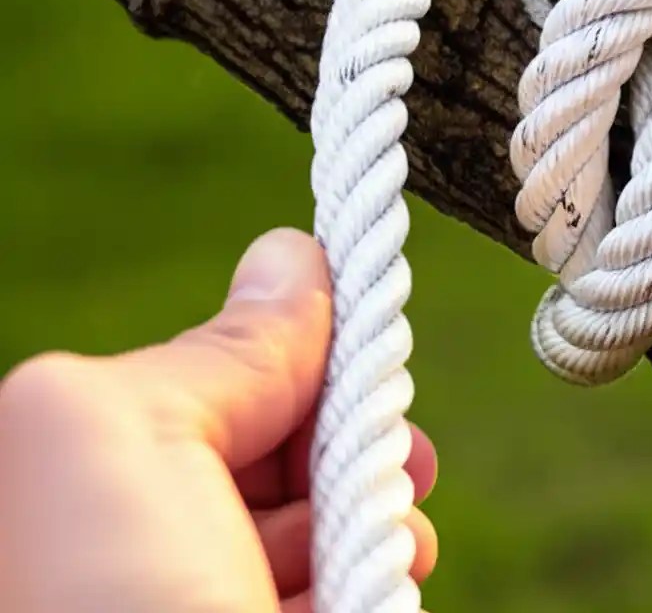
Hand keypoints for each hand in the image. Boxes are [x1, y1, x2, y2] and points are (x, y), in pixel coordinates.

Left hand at [0, 228, 437, 611]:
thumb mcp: (115, 441)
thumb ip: (202, 348)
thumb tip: (292, 257)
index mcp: (68, 482)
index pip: (209, 385)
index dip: (296, 355)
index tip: (367, 349)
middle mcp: (132, 544)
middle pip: (273, 452)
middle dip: (351, 434)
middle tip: (398, 450)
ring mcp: (203, 601)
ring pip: (317, 527)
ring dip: (377, 508)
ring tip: (398, 529)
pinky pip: (344, 588)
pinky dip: (381, 572)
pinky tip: (391, 572)